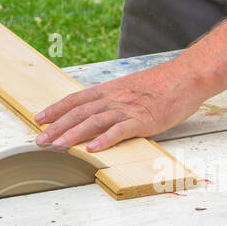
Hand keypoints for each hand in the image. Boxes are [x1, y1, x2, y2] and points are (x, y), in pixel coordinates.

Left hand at [34, 60, 206, 151]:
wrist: (186, 76)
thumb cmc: (162, 84)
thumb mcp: (131, 87)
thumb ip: (114, 98)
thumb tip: (99, 109)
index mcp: (110, 90)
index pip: (76, 99)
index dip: (56, 109)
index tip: (40, 119)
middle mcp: (114, 98)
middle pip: (79, 112)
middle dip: (57, 126)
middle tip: (40, 140)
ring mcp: (128, 109)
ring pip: (94, 122)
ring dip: (73, 134)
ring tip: (58, 146)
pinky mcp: (144, 120)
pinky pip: (120, 130)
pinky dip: (104, 140)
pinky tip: (92, 148)